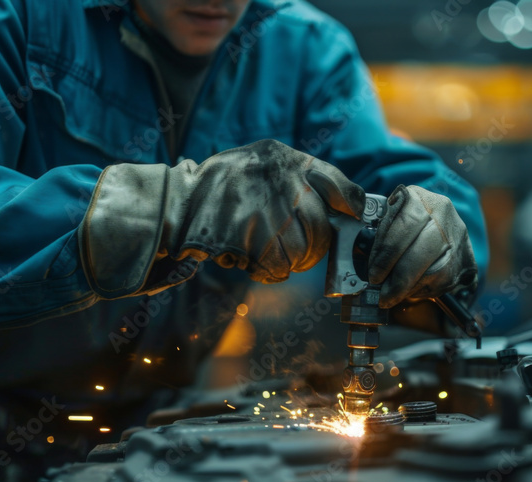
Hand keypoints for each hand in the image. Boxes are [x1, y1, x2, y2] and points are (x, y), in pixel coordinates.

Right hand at [80, 140, 365, 296]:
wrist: (177, 201)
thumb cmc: (222, 185)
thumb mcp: (262, 162)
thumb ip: (298, 177)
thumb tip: (344, 205)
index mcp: (287, 160)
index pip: (336, 183)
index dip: (350, 204)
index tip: (355, 217)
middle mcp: (283, 182)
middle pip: (323, 228)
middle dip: (316, 246)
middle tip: (302, 252)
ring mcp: (270, 210)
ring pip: (304, 251)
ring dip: (293, 262)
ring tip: (273, 256)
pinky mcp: (253, 238)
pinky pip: (279, 266)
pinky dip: (272, 272)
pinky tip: (257, 263)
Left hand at [368, 184, 477, 307]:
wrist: (438, 226)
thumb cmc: (402, 227)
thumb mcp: (388, 220)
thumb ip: (379, 234)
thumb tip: (364, 264)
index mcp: (417, 198)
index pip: (404, 226)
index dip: (387, 254)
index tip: (374, 275)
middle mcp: (442, 212)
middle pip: (421, 250)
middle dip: (398, 278)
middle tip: (382, 294)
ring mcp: (458, 235)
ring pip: (435, 269)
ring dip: (410, 288)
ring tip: (393, 297)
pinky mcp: (467, 257)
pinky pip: (445, 279)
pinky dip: (425, 290)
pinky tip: (412, 291)